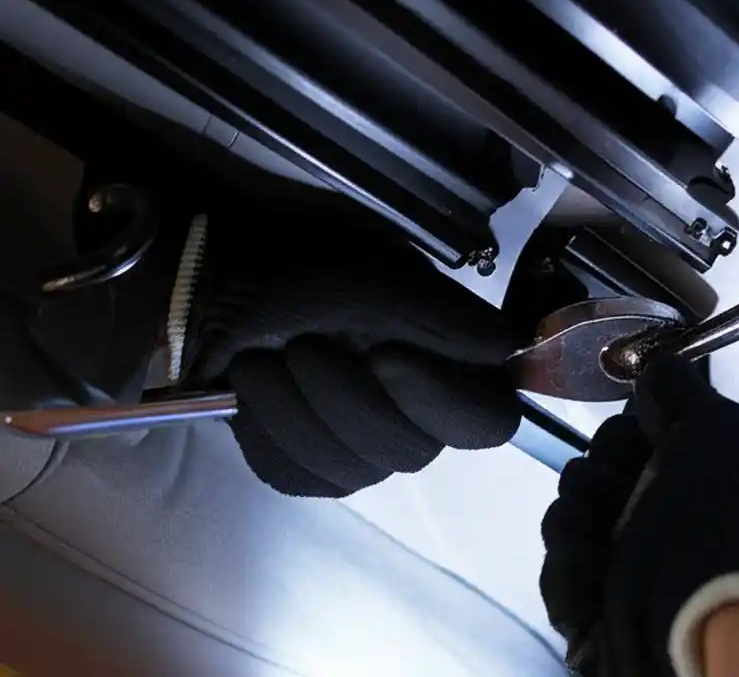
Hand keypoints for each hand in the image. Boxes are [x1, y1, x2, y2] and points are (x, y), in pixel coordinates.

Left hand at [183, 212, 521, 496]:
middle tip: (304, 344)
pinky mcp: (309, 474)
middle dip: (347, 396)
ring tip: (267, 357)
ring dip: (296, 405)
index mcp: (454, 372)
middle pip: (411, 451)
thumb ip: (442, 316)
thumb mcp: (373, 279)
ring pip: (349, 468)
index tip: (387, 354)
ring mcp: (365, 456)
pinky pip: (296, 473)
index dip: (443, 399)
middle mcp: (420, 422)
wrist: (221, 286)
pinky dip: (265, 421)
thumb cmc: (308, 274)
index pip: (487, 422)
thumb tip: (507, 348)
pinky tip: (255, 383)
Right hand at [540, 359, 738, 676]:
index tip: (630, 428)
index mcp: (709, 490)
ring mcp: (634, 579)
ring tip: (589, 519)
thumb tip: (657, 366)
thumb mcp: (718, 427)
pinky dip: (568, 565)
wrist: (715, 608)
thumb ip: (680, 391)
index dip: (627, 432)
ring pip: (575, 528)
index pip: (646, 450)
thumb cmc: (727, 511)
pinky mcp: (598, 620)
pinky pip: (562, 579)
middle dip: (596, 469)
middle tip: (610, 474)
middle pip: (603, 484)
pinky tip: (585, 558)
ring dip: (575, 515)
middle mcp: (674, 535)